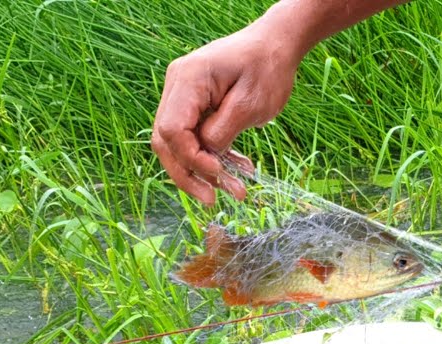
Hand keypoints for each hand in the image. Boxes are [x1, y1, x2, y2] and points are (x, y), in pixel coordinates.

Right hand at [152, 27, 300, 203]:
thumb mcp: (250, 103)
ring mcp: (182, 95)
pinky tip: (236, 170)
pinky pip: (193, 137)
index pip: (171, 129)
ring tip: (234, 190)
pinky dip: (212, 157)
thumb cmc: (267, 68)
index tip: (218, 175)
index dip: (191, 159)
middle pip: (165, 141)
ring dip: (201, 171)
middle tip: (213, 200)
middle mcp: (177, 85)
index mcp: (188, 79)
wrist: (276, 45)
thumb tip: (207, 157)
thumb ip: (223, 131)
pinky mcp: (193, 105)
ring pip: (177, 144)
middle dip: (188, 174)